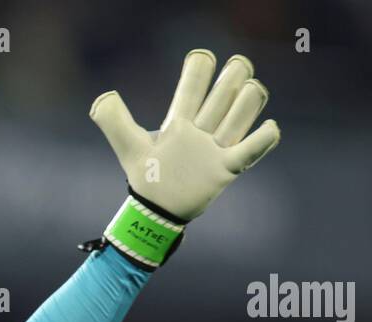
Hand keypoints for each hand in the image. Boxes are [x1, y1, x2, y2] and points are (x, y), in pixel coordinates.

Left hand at [91, 49, 279, 222]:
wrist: (156, 213)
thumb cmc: (145, 178)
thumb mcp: (128, 147)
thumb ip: (113, 121)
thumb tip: (102, 98)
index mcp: (179, 121)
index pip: (193, 85)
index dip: (200, 68)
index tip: (200, 59)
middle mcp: (202, 130)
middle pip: (226, 91)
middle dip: (234, 75)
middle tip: (236, 67)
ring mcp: (217, 148)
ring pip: (243, 112)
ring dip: (249, 101)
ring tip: (247, 96)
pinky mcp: (227, 168)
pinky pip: (253, 149)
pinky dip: (265, 137)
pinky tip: (268, 129)